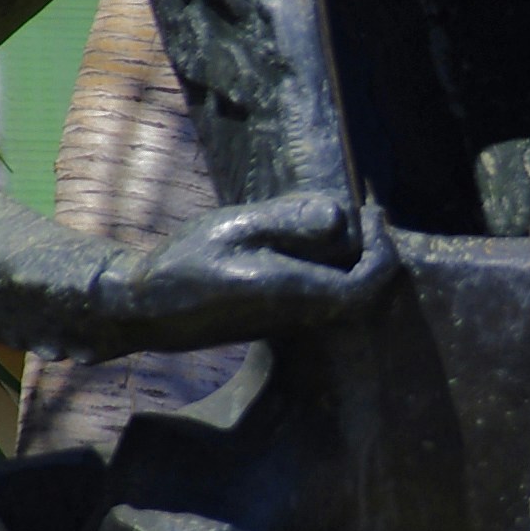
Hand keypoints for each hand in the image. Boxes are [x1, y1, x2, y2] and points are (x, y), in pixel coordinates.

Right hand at [94, 193, 395, 348]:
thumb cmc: (184, 265)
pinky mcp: (275, 319)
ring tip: (336, 216)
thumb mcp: (234, 229)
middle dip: (372, 250)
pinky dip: (327, 265)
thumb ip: (288, 221)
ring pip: (340, 292)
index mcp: (293, 290)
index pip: (366, 284)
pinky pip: (319, 293)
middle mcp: (297, 313)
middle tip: (365, 210)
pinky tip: (304, 237)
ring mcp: (287, 320)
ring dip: (349, 256)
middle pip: (361, 290)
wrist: (147, 309)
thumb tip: (341, 216)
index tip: (373, 211)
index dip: (382, 250)